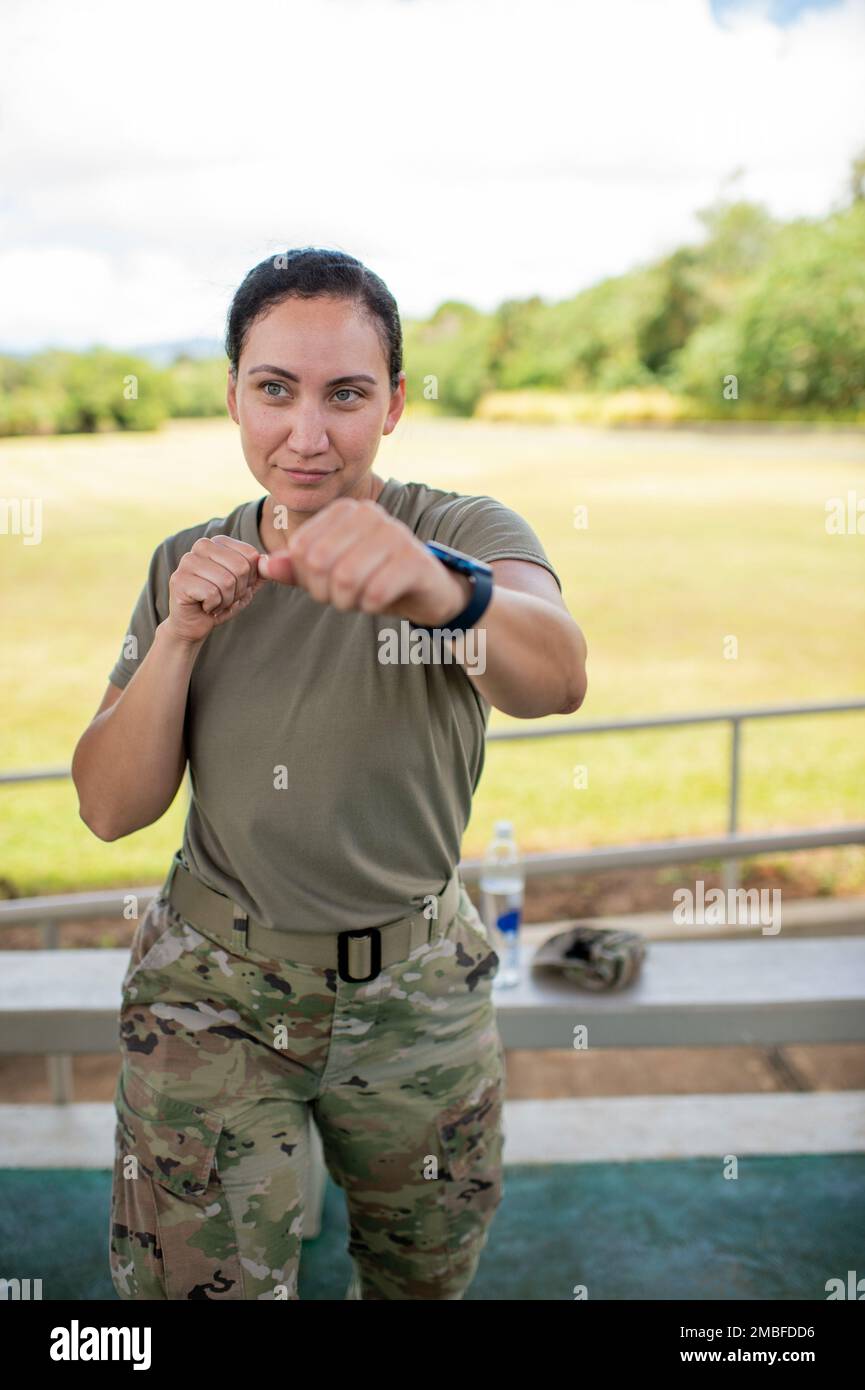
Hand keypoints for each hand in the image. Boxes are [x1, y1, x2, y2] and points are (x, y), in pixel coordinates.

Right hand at [165, 535, 266, 643]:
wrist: (193, 624)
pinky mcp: (179, 580)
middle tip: (223, 598)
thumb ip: (259, 573)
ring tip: (213, 602)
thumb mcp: (245, 586)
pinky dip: (213, 606)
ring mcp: (187, 561)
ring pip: (226, 581)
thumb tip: (269, 562)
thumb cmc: (220, 602)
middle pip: (240, 568)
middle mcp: (201, 545)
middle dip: (238, 591)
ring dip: (225, 600)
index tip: (235, 587)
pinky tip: (203, 606)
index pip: (250, 555)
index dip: (249, 579)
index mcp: (219, 542)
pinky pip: (212, 594)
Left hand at [257, 497, 471, 625]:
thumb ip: (297, 568)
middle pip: (320, 562)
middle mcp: (369, 513)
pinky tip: (382, 601)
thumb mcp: (334, 572)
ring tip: (361, 599)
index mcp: (345, 510)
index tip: (327, 586)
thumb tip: (261, 565)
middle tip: (343, 598)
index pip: (300, 549)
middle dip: (326, 592)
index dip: (307, 579)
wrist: (430, 589)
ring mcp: (394, 533)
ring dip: (349, 601)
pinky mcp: (414, 559)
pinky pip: (375, 591)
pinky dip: (372, 605)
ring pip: (346, 578)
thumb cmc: (376, 577)